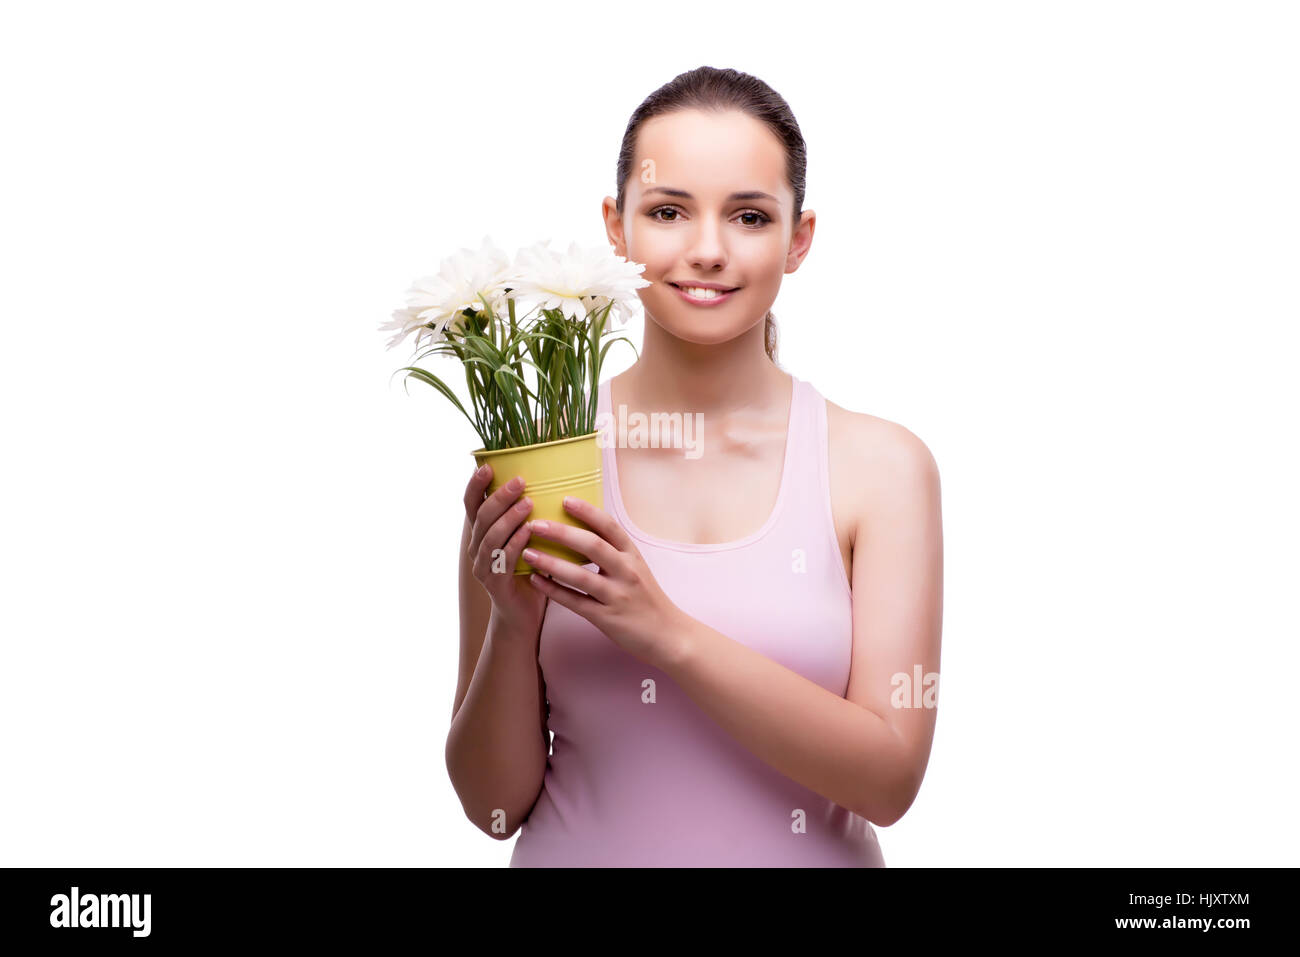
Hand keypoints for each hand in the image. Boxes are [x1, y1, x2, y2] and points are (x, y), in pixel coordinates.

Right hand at [464, 464, 546, 635]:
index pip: (472, 504)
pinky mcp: (495, 584)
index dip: (475, 484)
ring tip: (527, 503)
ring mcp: (483, 567)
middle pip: (481, 517)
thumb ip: (530, 516)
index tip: (487, 465)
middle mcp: (477, 548)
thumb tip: (553, 483)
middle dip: (499, 497)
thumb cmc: (530, 571)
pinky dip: (515, 544)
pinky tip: (528, 533)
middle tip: (519, 481)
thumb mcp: (527, 539)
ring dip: (508, 518)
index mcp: (482, 533)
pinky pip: (503, 561)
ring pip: (490, 538)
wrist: (523, 615)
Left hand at [523, 496, 687, 668]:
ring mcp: (617, 595)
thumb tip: (583, 532)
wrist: (668, 635)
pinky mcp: (607, 618)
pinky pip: (575, 602)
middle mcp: (626, 572)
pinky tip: (536, 581)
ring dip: (551, 562)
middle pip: (592, 546)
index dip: (588, 511)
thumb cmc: (647, 599)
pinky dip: (554, 590)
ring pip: (580, 576)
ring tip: (528, 552)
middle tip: (535, 524)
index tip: (565, 499)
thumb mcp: (637, 569)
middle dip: (561, 533)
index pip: (610, 526)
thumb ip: (614, 552)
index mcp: (633, 556)